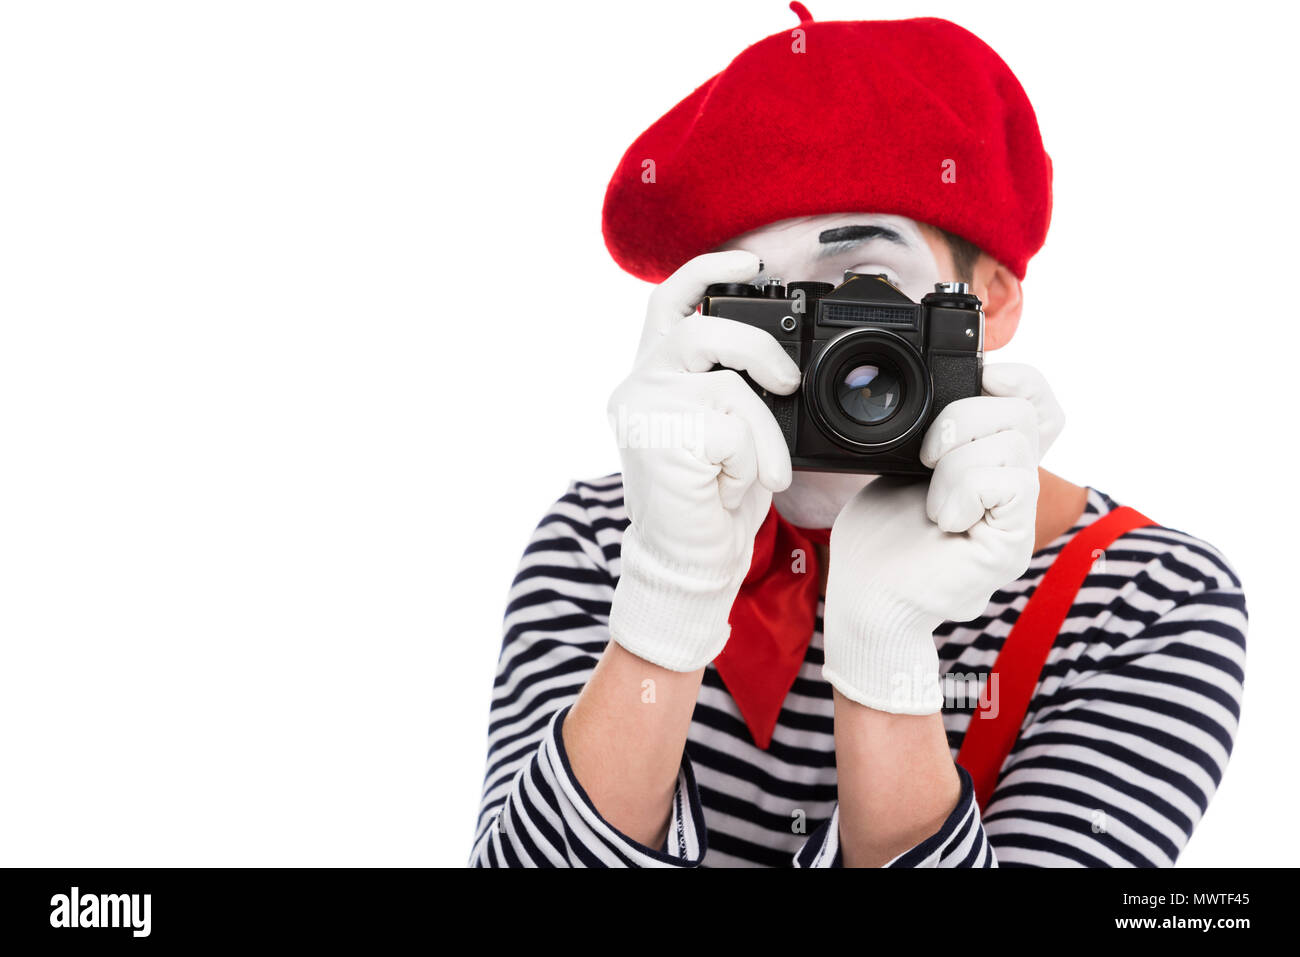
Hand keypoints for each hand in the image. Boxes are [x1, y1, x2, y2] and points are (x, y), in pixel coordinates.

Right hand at [606, 251, 801, 671]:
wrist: (688, 560)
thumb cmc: (711, 498)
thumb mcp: (728, 429)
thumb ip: (734, 385)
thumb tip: (780, 364)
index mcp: (653, 375)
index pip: (670, 301)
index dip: (709, 271)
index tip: (753, 263)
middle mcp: (638, 384)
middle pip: (703, 331)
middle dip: (760, 350)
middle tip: (788, 382)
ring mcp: (643, 408)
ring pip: (728, 386)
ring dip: (763, 432)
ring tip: (764, 470)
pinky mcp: (658, 437)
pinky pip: (732, 429)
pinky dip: (749, 461)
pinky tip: (729, 487)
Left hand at [821, 363, 1060, 712]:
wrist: (865, 599)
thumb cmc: (877, 542)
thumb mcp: (898, 465)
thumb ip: (933, 432)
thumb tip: (950, 397)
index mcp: (989, 466)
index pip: (1038, 407)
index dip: (1020, 381)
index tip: (980, 377)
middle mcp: (1012, 490)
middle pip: (1026, 412)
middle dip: (964, 416)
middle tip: (926, 457)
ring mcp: (1016, 519)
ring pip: (1014, 443)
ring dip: (956, 462)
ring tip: (932, 503)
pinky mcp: (1011, 545)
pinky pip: (1011, 483)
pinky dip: (965, 488)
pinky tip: (944, 519)